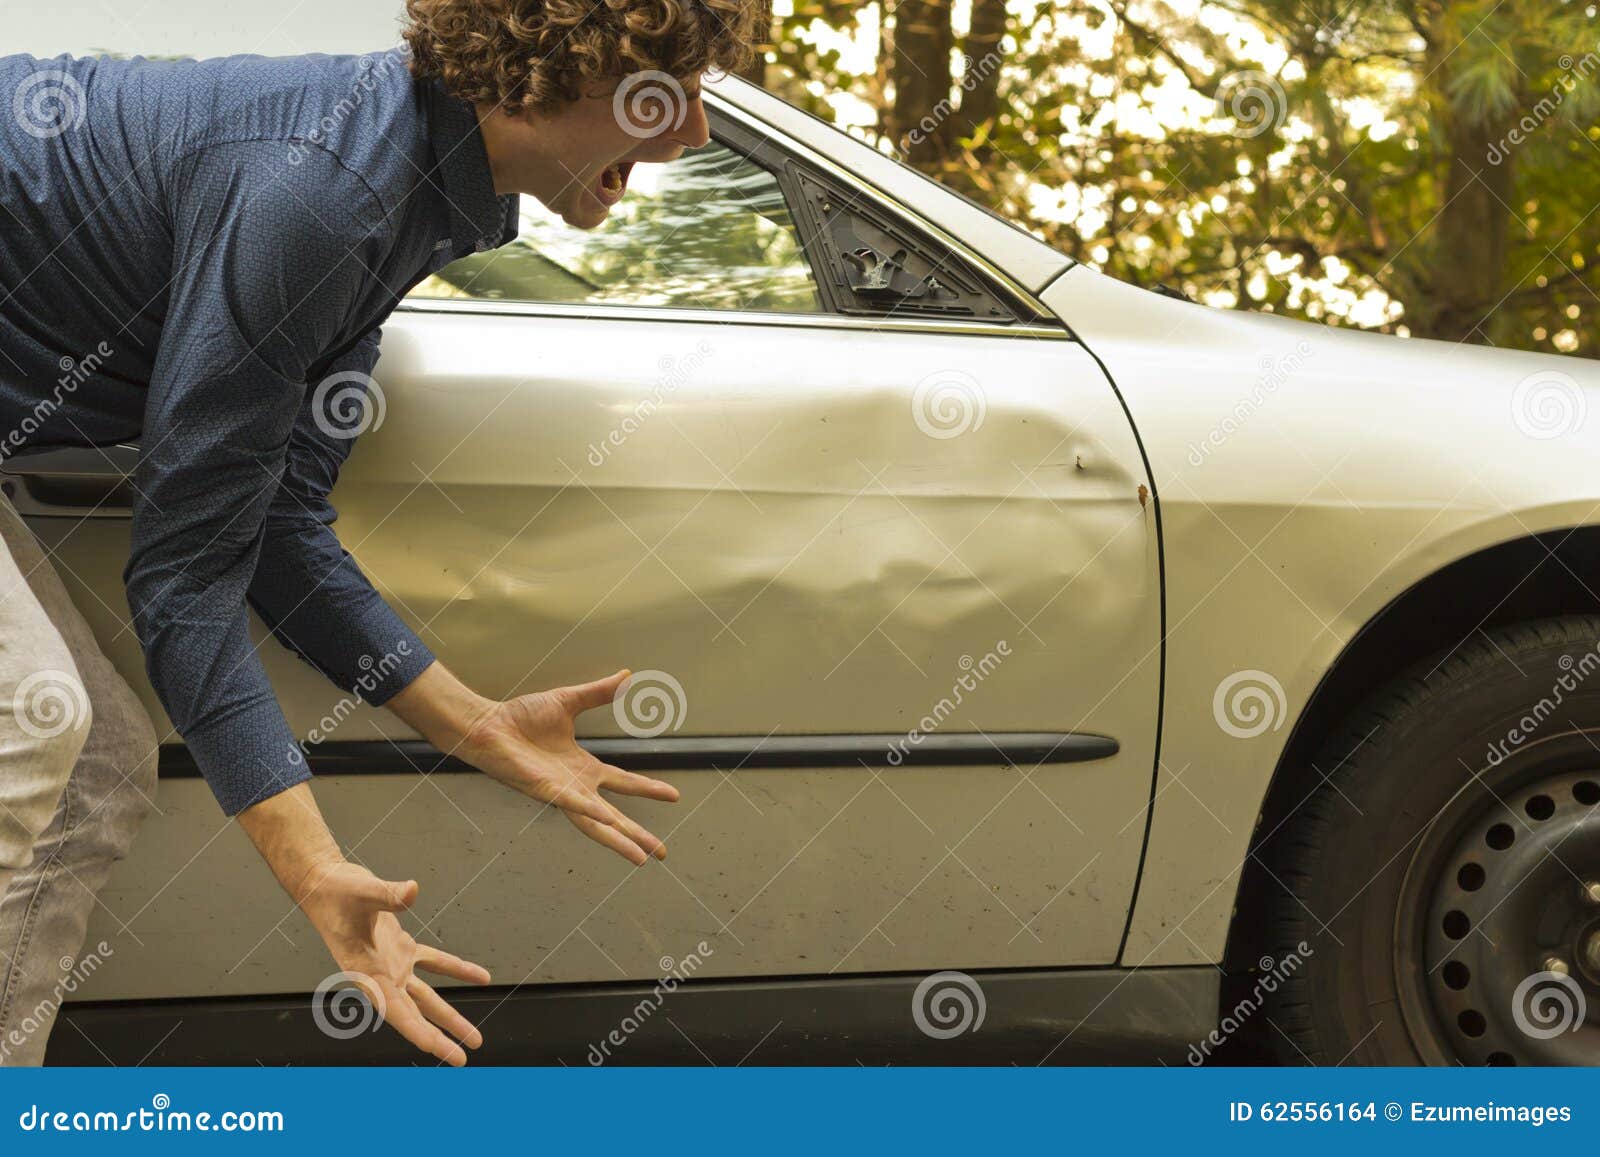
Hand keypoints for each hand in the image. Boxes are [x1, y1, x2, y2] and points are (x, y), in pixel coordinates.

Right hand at [298, 861, 490, 1065]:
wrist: (325, 885)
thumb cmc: (335, 893)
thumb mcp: (361, 892)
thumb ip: (388, 894)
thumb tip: (412, 890)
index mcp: (367, 973)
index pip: (395, 1009)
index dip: (415, 1030)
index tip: (434, 1048)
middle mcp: (381, 976)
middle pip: (414, 1014)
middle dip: (438, 1037)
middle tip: (462, 1060)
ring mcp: (393, 963)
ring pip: (427, 998)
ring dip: (450, 1017)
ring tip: (473, 1038)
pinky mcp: (402, 947)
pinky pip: (435, 963)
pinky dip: (458, 970)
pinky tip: (481, 977)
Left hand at [459, 668, 680, 864]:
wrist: (486, 724)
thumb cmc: (520, 717)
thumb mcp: (569, 701)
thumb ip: (598, 692)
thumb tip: (627, 675)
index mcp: (582, 768)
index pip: (623, 783)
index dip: (648, 790)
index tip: (675, 796)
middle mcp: (575, 786)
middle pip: (614, 817)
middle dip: (637, 836)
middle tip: (662, 853)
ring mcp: (560, 792)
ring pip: (595, 824)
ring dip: (619, 840)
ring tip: (641, 857)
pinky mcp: (543, 790)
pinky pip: (571, 804)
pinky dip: (590, 812)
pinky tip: (608, 818)